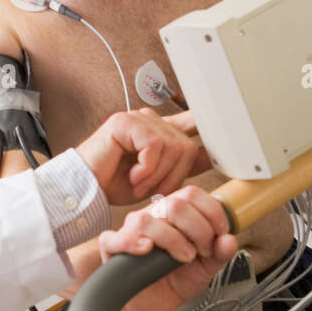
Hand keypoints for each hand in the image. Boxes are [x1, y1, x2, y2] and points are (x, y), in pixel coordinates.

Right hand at [75, 108, 208, 204]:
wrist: (85, 192)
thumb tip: (210, 156)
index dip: (208, 133)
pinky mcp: (125, 123)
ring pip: (172, 146)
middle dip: (174, 174)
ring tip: (140, 185)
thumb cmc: (113, 186)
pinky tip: (133, 176)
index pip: (194, 123)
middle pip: (186, 144)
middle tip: (155, 191)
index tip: (226, 145)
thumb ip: (181, 165)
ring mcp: (138, 118)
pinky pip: (154, 145)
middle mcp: (150, 120)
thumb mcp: (157, 180)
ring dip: (158, 175)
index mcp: (158, 131)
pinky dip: (147, 168)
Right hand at [98, 185, 237, 310]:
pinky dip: (130, 242)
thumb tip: (229, 240)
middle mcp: (152, 218)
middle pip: (174, 204)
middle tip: (201, 252)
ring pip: (146, 220)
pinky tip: (146, 250)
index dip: (211, 211)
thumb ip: (219, 255)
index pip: (191, 194)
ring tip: (182, 258)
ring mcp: (130, 232)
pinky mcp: (113, 250)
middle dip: (198, 229)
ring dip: (172, 240)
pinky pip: (113, 239)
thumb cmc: (173, 282)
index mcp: (174, 215)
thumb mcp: (204, 270)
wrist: (151, 307)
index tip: (220, 234)